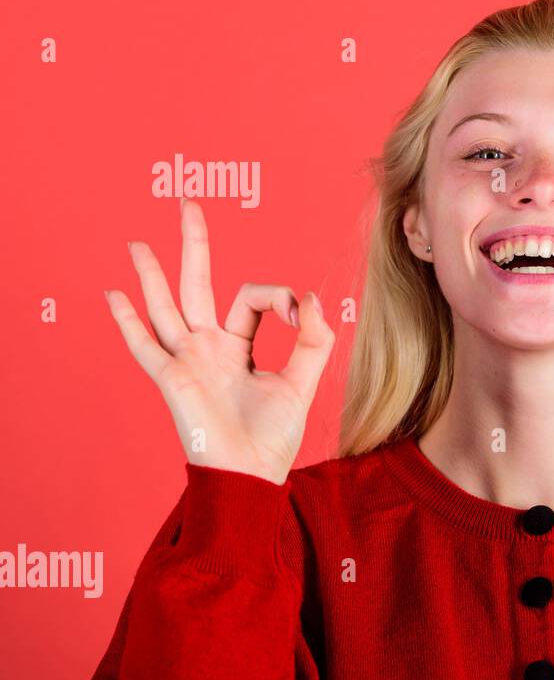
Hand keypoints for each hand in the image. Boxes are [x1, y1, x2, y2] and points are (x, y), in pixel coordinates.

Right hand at [104, 198, 334, 484]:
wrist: (250, 475)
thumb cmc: (273, 438)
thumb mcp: (303, 383)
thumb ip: (314, 341)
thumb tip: (310, 296)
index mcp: (239, 346)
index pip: (253, 300)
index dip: (278, 296)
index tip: (299, 311)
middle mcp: (209, 347)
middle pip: (197, 285)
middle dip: (194, 245)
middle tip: (188, 204)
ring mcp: (187, 360)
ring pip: (165, 306)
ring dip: (152, 274)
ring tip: (139, 243)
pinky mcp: (171, 379)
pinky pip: (145, 347)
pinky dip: (127, 322)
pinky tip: (113, 295)